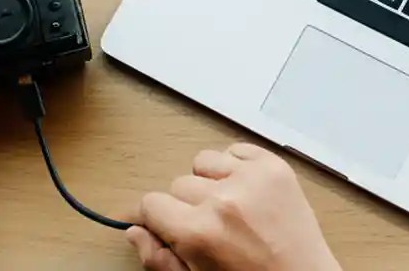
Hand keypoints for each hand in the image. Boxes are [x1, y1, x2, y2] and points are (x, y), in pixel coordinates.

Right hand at [127, 143, 340, 270]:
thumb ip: (159, 259)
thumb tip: (134, 230)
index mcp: (199, 232)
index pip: (151, 203)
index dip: (154, 216)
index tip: (160, 222)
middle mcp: (223, 199)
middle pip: (178, 184)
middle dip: (185, 205)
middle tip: (207, 227)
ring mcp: (252, 178)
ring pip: (204, 162)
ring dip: (208, 182)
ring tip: (227, 207)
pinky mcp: (274, 167)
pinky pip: (236, 150)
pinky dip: (235, 167)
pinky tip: (244, 192)